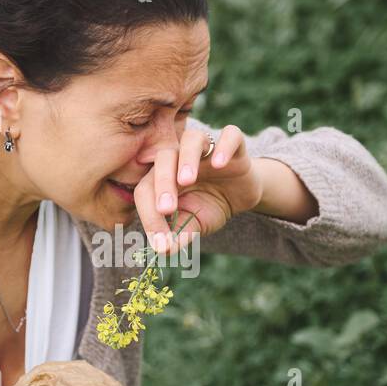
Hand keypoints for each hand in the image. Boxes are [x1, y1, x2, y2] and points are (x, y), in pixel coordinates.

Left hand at [135, 124, 263, 255]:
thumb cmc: (209, 207)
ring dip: (187, 158)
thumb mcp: (193, 226)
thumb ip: (178, 236)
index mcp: (163, 177)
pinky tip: (220, 164)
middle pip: (164, 158)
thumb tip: (163, 250)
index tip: (160, 238)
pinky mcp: (234, 146)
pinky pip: (230, 135)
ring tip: (188, 180)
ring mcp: (207, 149)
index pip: (146, 188)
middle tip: (167, 209)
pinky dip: (224, 146)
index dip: (149, 213)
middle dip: (162, 183)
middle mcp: (180, 158)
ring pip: (191, 139)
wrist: (240, 197)